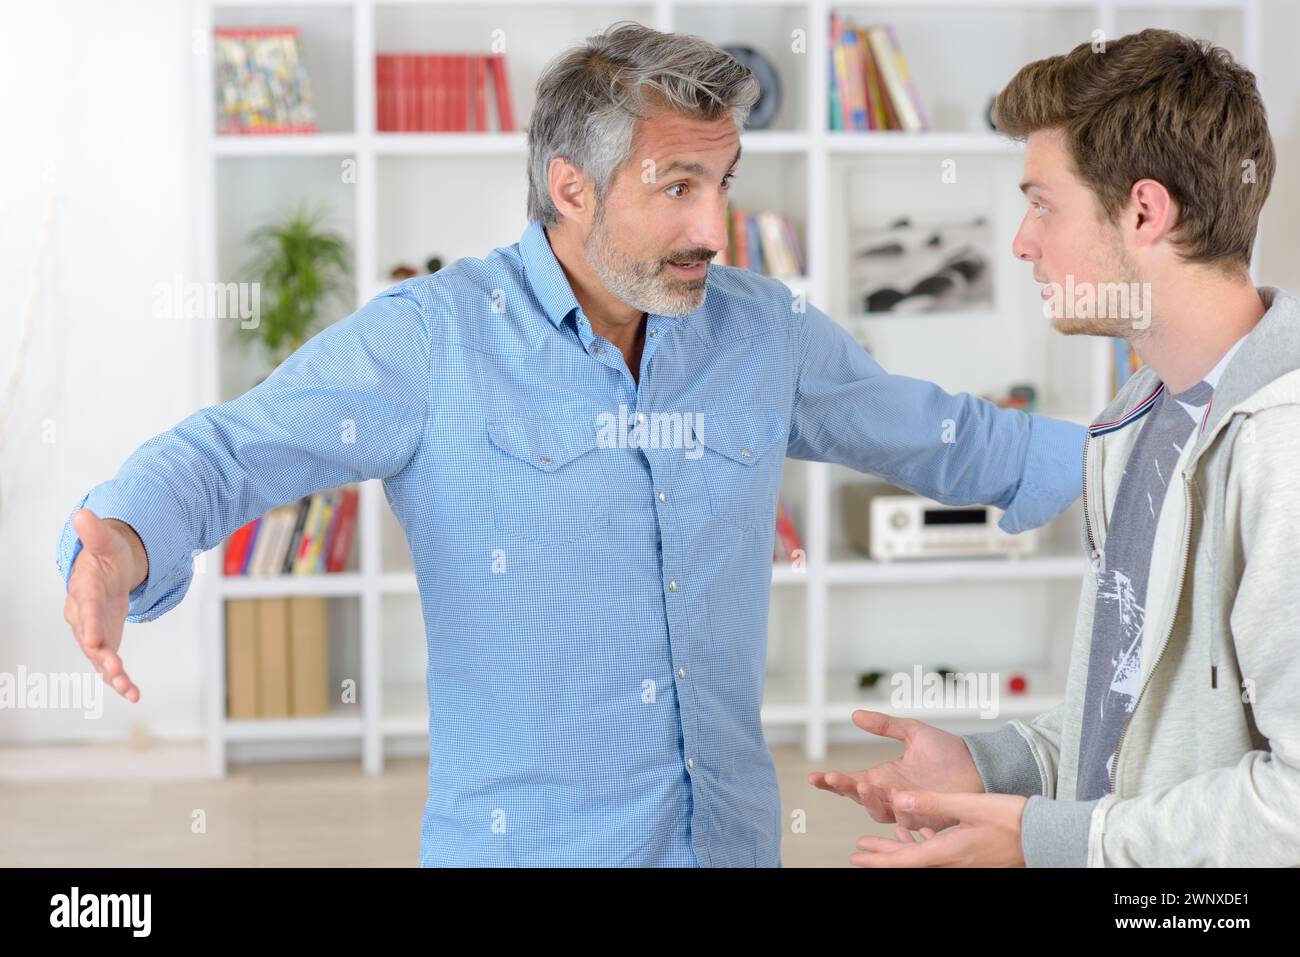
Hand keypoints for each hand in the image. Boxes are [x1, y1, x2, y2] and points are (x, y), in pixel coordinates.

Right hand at [63, 508, 144, 701]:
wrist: (107, 568)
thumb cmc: (106, 554)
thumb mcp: (106, 541)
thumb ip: (96, 533)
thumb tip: (83, 514)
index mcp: (84, 589)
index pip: (85, 606)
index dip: (89, 623)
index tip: (94, 639)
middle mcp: (83, 615)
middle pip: (89, 637)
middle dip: (101, 654)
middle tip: (114, 670)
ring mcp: (93, 631)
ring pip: (99, 656)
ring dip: (112, 674)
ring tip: (127, 688)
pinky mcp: (106, 643)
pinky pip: (111, 664)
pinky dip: (121, 680)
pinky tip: (134, 695)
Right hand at [807, 709, 985, 829]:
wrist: (979, 766)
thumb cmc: (948, 751)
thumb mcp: (912, 731)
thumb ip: (884, 725)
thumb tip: (855, 715)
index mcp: (883, 777)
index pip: (850, 783)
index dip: (831, 783)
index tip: (813, 778)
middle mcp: (891, 795)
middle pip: (858, 798)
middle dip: (843, 788)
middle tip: (832, 778)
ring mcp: (907, 809)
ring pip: (878, 811)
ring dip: (867, 799)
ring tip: (862, 783)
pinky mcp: (924, 818)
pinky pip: (904, 820)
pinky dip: (895, 812)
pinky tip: (890, 798)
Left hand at [849, 791, 1027, 867]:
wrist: (1047, 836)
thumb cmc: (1013, 820)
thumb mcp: (969, 805)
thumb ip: (932, 802)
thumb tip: (898, 801)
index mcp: (949, 852)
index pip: (904, 860)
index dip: (878, 858)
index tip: (857, 856)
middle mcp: (953, 861)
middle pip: (909, 862)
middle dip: (883, 856)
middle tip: (859, 852)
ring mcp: (964, 860)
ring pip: (923, 857)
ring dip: (901, 849)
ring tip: (882, 842)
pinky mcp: (973, 855)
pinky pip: (940, 853)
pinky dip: (924, 844)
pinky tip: (919, 832)